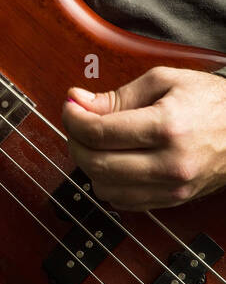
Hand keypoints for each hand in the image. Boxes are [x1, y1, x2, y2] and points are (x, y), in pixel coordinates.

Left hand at [61, 66, 225, 211]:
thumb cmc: (211, 102)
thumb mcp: (165, 81)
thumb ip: (118, 96)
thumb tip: (79, 103)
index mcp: (167, 127)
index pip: (99, 132)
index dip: (74, 119)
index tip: (71, 108)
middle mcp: (169, 163)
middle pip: (96, 164)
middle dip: (76, 142)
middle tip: (78, 124)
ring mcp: (172, 186)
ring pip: (104, 188)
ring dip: (90, 166)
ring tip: (98, 144)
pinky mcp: (173, 199)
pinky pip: (123, 202)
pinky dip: (110, 183)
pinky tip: (116, 162)